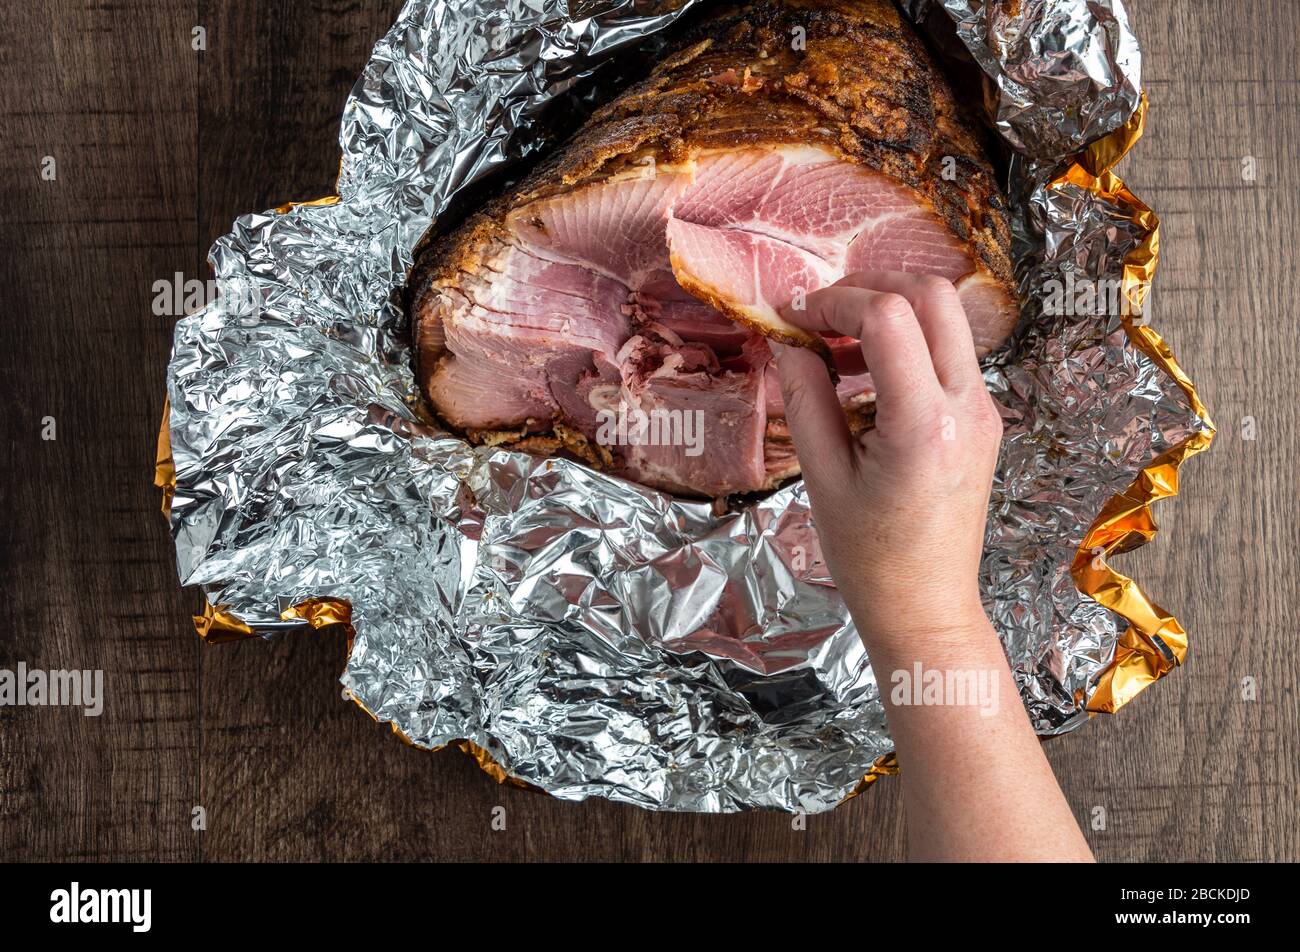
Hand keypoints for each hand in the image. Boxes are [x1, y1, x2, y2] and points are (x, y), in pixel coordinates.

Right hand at [773, 272, 1003, 653]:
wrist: (927, 608)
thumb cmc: (870, 558)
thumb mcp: (822, 477)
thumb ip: (805, 398)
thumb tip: (788, 340)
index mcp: (925, 424)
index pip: (888, 317)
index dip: (833, 301)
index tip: (794, 315)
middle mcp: (968, 407)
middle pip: (933, 295)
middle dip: (871, 285)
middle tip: (820, 311)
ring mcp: (985, 410)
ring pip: (948, 318)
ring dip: (891, 311)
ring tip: (837, 343)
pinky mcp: (984, 419)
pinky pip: (950, 353)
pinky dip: (907, 342)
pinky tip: (864, 372)